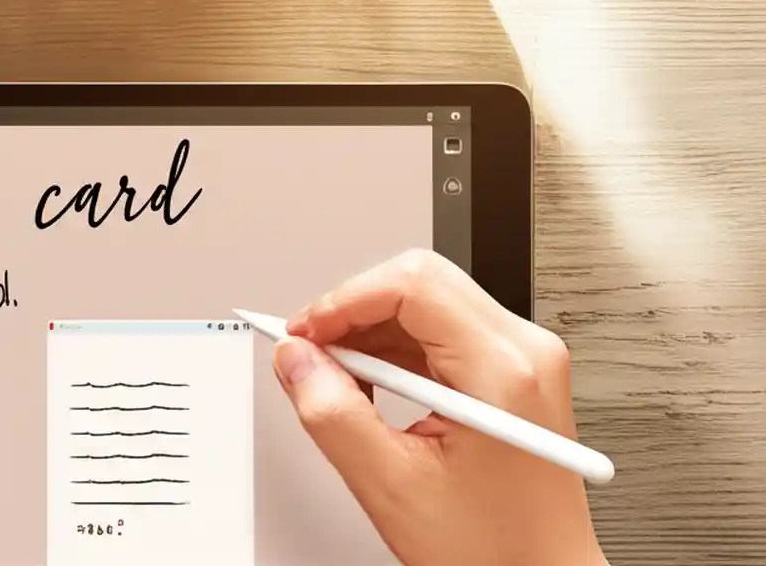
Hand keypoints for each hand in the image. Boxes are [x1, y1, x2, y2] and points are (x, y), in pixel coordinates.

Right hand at [275, 249, 606, 565]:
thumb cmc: (494, 550)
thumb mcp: (391, 486)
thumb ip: (333, 414)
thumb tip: (296, 360)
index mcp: (504, 371)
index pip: (413, 284)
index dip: (344, 300)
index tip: (305, 332)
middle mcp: (525, 351)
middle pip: (420, 282)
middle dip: (353, 309)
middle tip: (311, 349)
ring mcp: (523, 358)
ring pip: (426, 301)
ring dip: (370, 330)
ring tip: (337, 379)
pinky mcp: (512, 370)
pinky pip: (440, 331)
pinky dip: (393, 349)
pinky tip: (370, 388)